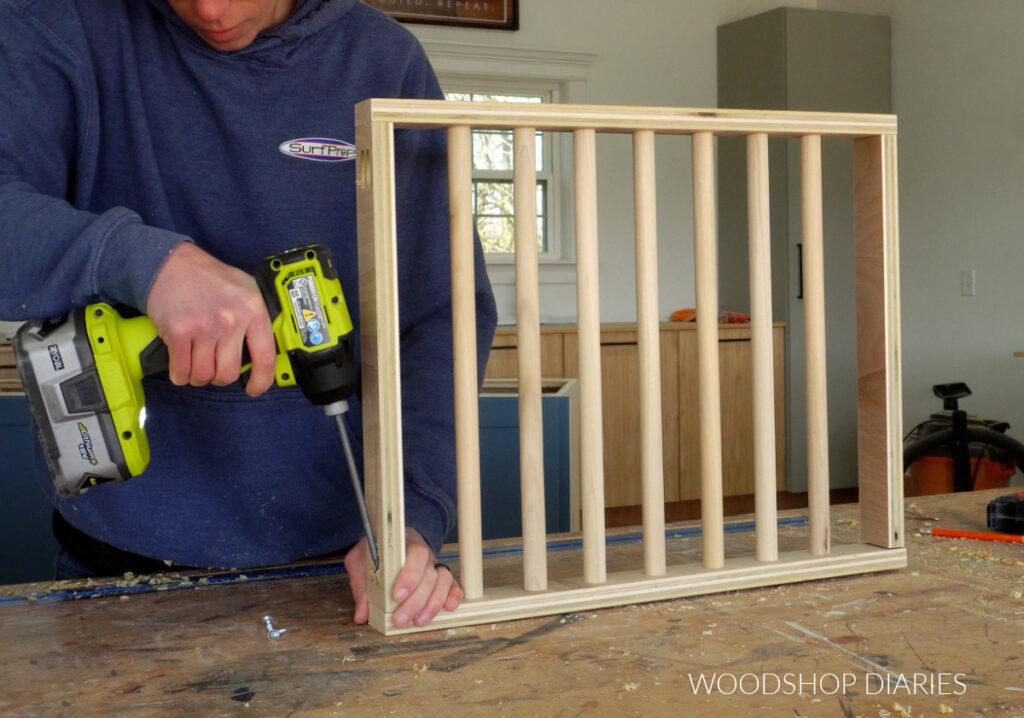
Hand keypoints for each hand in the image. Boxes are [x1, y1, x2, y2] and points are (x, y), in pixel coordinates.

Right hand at [145, 242, 275, 396]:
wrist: (171, 262)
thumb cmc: (209, 277)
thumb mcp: (245, 289)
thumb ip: (255, 318)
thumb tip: (264, 351)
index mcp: (253, 310)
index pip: (265, 357)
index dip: (261, 381)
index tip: (253, 389)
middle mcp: (231, 320)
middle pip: (228, 373)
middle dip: (219, 378)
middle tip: (214, 370)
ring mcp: (204, 326)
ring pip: (203, 374)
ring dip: (198, 377)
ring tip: (195, 364)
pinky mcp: (178, 331)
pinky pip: (181, 370)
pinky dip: (179, 375)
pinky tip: (180, 367)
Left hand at [345, 527, 462, 627]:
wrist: (389, 540)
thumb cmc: (374, 552)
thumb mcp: (360, 562)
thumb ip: (361, 586)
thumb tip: (362, 615)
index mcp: (404, 545)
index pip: (415, 555)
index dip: (410, 576)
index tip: (397, 596)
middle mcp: (424, 555)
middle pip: (428, 576)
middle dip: (416, 601)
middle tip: (401, 619)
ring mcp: (434, 565)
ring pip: (443, 581)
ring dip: (433, 604)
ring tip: (419, 621)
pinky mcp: (441, 576)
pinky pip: (453, 584)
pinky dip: (454, 596)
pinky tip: (449, 608)